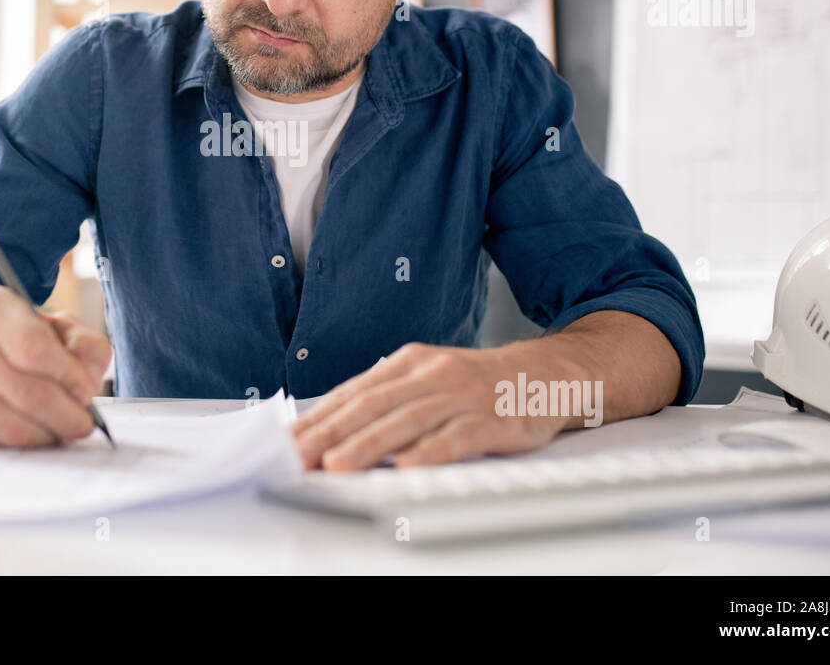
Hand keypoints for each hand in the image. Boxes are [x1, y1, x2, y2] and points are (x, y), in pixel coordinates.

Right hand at [0, 285, 111, 447]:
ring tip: (63, 430)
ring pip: (10, 426)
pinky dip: (23, 445)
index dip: (68, 377)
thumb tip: (85, 387)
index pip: (34, 349)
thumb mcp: (60, 329)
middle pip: (26, 393)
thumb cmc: (24, 341)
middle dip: (66, 416)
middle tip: (84, 425)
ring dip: (47, 436)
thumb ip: (86, 347)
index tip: (88, 393)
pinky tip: (34, 433)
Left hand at [290, 342, 569, 470]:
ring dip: (369, 444)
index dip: (317, 417)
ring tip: (338, 465)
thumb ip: (386, 400)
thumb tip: (331, 428)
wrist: (544, 373)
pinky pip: (456, 436)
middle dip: (330, 432)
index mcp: (408, 363)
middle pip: (372, 405)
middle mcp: (430, 375)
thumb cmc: (476, 384)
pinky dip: (430, 451)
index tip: (286, 441)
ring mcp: (460, 395)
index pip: (353, 392)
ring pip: (407, 420)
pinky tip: (408, 467)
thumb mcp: (426, 379)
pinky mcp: (490, 418)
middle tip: (298, 455)